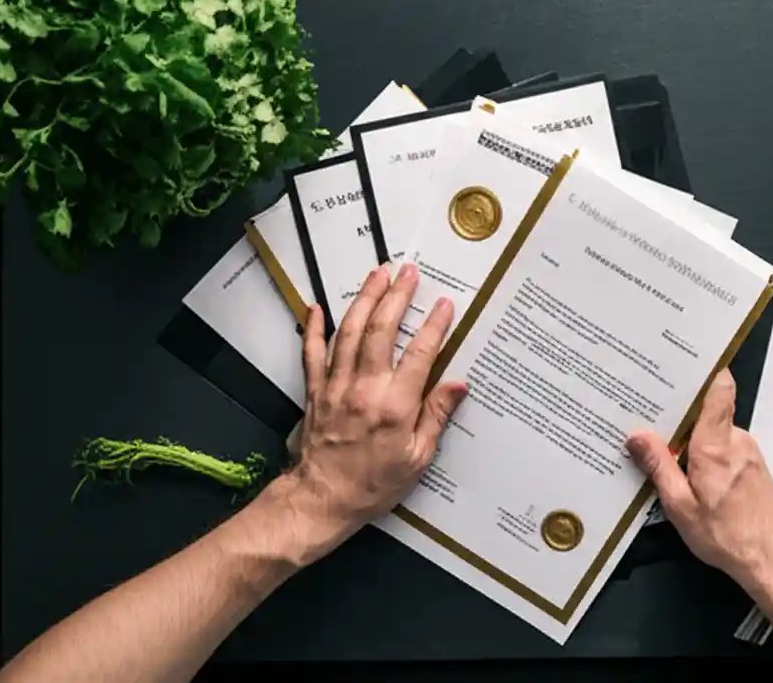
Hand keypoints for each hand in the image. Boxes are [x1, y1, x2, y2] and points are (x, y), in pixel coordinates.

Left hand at [272, 263, 467, 564]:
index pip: (420, 354)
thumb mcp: (418, 458)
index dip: (434, 326)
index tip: (445, 304)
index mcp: (395, 406)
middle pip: (381, 330)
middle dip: (396, 296)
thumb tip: (459, 385)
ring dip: (364, 299)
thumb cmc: (374, 485)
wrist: (323, 500)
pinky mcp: (315, 391)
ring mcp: (336, 386)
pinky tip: (319, 307)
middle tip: (409, 272)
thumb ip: (436, 416)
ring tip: (377, 275)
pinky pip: (313, 352)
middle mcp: (365, 389)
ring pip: (349, 332)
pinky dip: (315, 328)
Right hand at [626, 369, 772, 608]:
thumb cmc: (726, 535)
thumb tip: (638, 436)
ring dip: (694, 442)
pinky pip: (726, 448)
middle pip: (708, 413)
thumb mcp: (679, 505)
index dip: (707, 373)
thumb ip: (658, 466)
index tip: (688, 364)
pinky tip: (693, 477)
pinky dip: (708, 456)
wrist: (767, 558)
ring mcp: (748, 452)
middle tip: (653, 427)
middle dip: (682, 420)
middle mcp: (736, 441)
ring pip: (716, 433)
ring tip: (668, 459)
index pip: (719, 391)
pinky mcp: (753, 466)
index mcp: (715, 445)